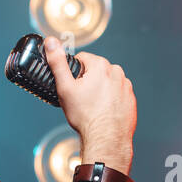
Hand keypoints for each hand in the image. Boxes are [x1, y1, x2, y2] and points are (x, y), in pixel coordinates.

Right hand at [43, 36, 135, 171]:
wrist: (106, 139)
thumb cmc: (86, 116)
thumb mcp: (65, 87)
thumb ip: (57, 62)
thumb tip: (51, 42)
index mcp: (101, 65)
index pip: (82, 59)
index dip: (74, 74)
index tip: (73, 87)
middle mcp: (117, 73)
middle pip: (95, 71)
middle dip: (87, 82)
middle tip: (81, 99)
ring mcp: (126, 86)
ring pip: (106, 83)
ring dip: (99, 91)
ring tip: (92, 107)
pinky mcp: (131, 100)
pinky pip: (117, 95)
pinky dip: (110, 101)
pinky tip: (103, 112)